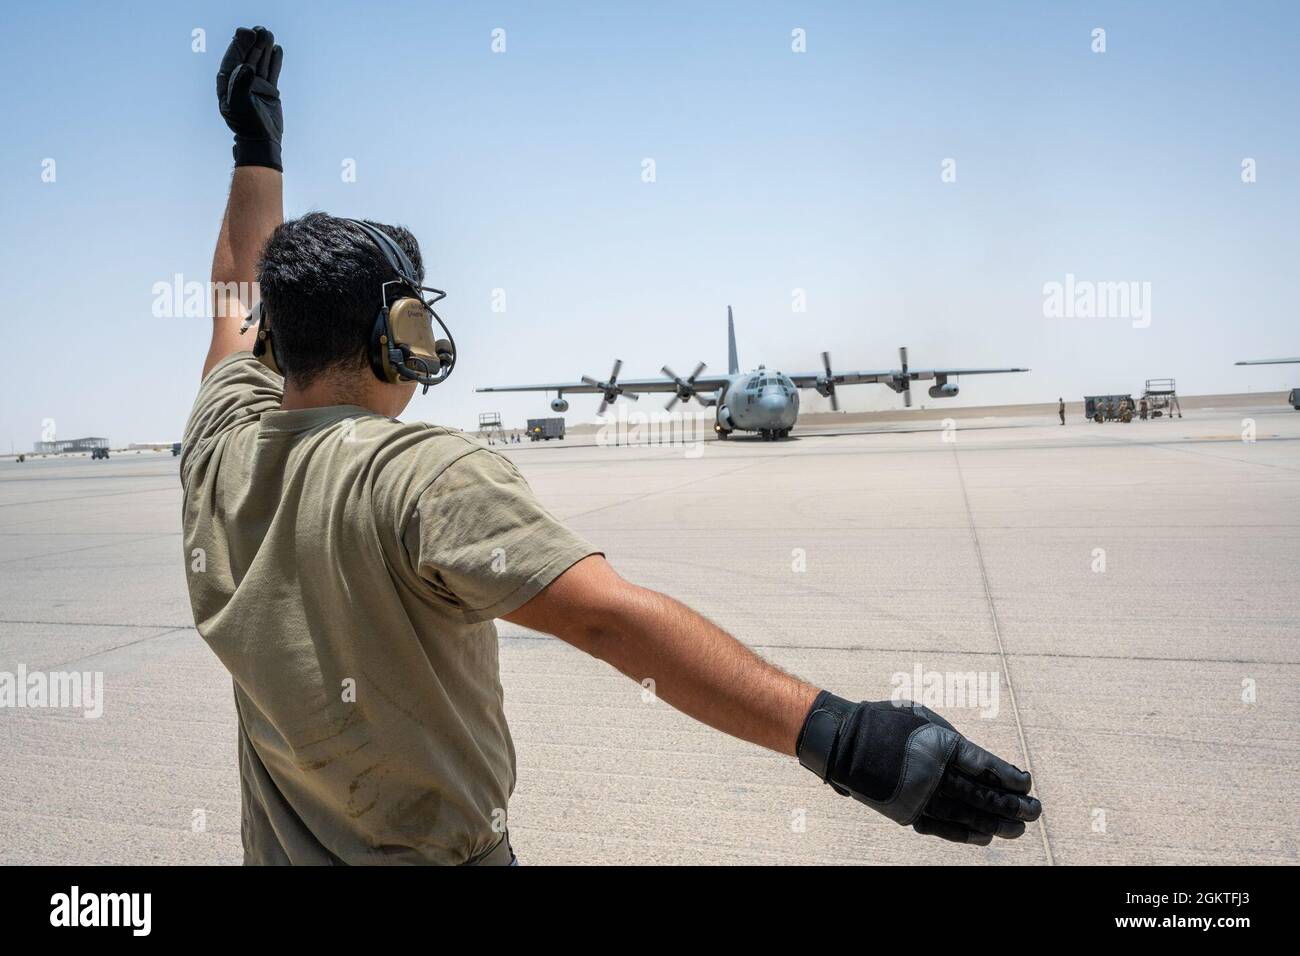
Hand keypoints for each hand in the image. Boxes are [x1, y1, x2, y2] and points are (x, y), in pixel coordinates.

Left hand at [216, 26, 283, 170]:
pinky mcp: (269, 90)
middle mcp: (241, 81)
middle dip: (253, 43)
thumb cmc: (247, 124)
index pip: (232, 59)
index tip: (246, 33)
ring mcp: (256, 85)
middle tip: (260, 30)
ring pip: (261, 62)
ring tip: (269, 34)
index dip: (238, 45)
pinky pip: (272, 72)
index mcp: (228, 83)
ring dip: (264, 48)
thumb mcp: (239, 105)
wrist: (262, 140)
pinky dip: (275, 61)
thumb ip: (240, 85)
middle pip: (247, 57)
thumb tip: (246, 67)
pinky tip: (277, 49)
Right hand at [797, 691, 1041, 844]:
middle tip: (1034, 811)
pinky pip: (942, 827)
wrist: (842, 741)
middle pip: (980, 792)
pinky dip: (964, 833)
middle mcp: (933, 773)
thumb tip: (979, 762)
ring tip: (1018, 829)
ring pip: (966, 813)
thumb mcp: (922, 718)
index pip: (983, 764)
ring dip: (995, 822)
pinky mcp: (906, 812)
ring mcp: (919, 795)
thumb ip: (951, 739)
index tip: (1026, 782)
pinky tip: (985, 837)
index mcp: (939, 744)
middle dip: (1011, 804)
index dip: (1007, 775)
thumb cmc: (885, 722)